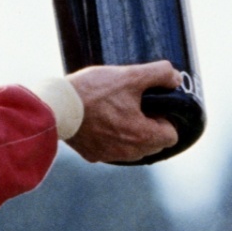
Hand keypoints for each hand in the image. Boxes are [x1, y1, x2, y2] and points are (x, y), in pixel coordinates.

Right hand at [64, 61, 180, 162]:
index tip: (152, 105)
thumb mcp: (130, 76)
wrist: (55, 106)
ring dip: (131, 133)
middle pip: (153, 144)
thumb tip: (176, 78)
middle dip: (149, 126)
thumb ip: (158, 74)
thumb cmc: (93, 92)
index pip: (171, 136)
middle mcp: (128, 153)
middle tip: (135, 105)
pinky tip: (100, 120)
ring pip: (133, 149)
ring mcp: (108, 156)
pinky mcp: (92, 155)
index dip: (166, 118)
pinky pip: (111, 149)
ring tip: (117, 111)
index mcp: (142, 136)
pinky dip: (111, 138)